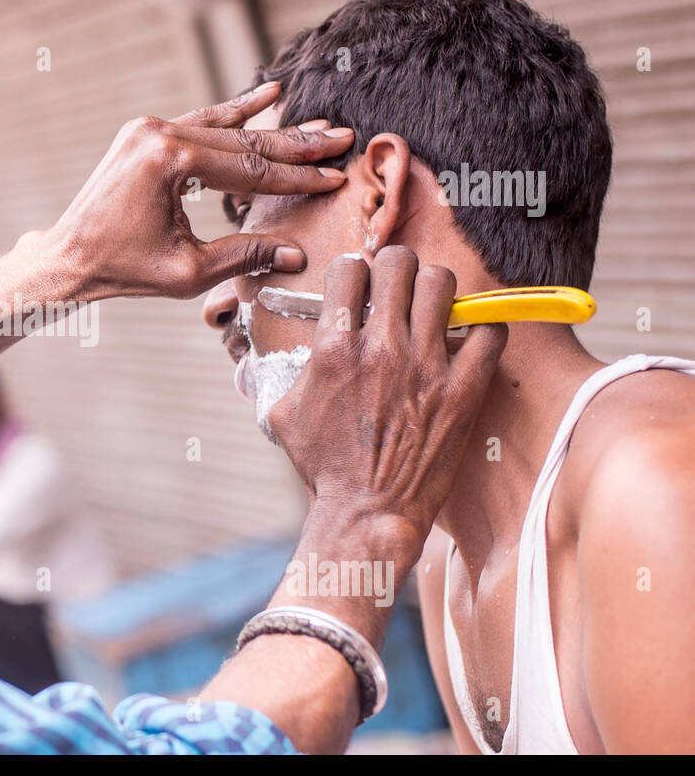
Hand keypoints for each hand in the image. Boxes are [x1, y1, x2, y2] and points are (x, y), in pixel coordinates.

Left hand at [32, 82, 353, 300]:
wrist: (70, 257)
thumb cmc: (124, 269)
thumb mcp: (189, 272)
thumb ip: (244, 256)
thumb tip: (297, 256)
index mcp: (168, 162)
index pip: (248, 169)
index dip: (296, 177)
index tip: (335, 177)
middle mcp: (158, 133)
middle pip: (241, 141)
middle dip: (295, 144)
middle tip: (341, 137)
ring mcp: (150, 128)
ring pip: (225, 128)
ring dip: (272, 128)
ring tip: (318, 123)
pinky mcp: (146, 132)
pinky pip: (201, 123)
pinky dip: (234, 113)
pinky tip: (269, 95)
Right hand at [268, 247, 507, 559]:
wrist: (369, 512)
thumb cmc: (325, 467)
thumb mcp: (285, 413)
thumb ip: (295, 371)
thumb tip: (305, 349)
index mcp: (334, 350)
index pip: (348, 269)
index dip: (353, 272)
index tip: (359, 288)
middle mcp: (381, 349)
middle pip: (399, 263)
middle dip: (396, 270)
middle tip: (398, 291)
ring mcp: (426, 367)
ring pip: (442, 283)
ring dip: (435, 290)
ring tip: (432, 310)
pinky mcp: (463, 390)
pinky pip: (489, 330)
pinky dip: (482, 328)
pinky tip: (468, 341)